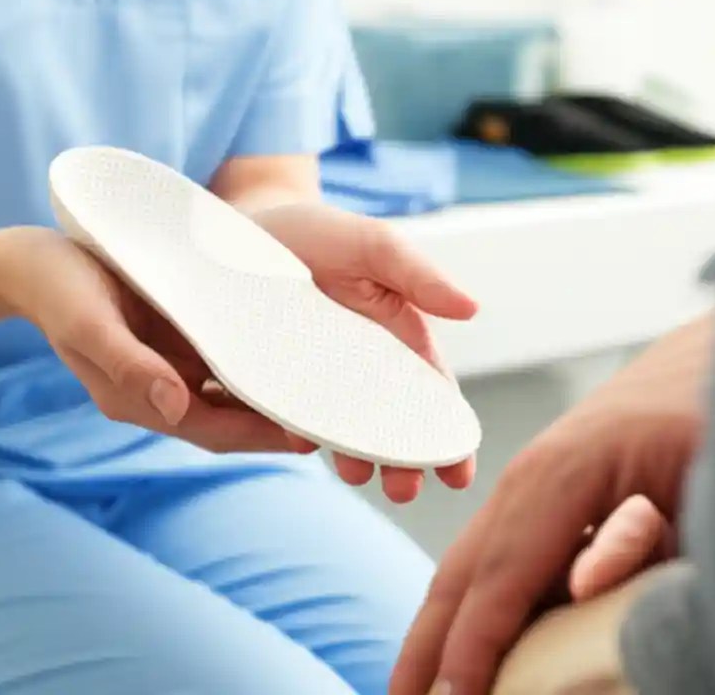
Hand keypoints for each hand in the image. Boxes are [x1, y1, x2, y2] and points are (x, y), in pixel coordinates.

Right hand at [4, 226, 314, 453]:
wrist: (32, 263)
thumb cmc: (58, 288)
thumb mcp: (88, 322)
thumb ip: (128, 365)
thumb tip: (175, 406)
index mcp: (139, 398)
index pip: (212, 429)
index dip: (260, 435)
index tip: (308, 435)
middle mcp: (161, 392)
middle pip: (232, 419)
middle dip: (282, 422)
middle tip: (341, 414)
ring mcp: (169, 369)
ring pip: (234, 393)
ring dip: (276, 392)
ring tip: (331, 384)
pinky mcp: (175, 343)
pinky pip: (226, 359)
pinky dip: (258, 359)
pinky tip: (293, 345)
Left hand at [255, 202, 479, 502]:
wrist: (241, 223)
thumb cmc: (315, 230)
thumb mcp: (370, 244)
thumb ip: (418, 274)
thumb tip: (472, 308)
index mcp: (395, 336)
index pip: (431, 395)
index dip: (447, 436)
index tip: (458, 474)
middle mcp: (357, 364)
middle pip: (388, 423)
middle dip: (401, 461)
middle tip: (403, 491)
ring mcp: (311, 375)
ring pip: (340, 427)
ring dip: (353, 455)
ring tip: (357, 474)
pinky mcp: (266, 378)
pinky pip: (286, 411)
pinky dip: (297, 428)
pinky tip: (301, 439)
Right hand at [391, 313, 714, 694]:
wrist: (711, 362)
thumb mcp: (700, 484)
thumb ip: (641, 540)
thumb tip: (576, 587)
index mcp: (562, 475)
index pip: (501, 578)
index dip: (473, 645)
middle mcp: (528, 476)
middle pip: (460, 570)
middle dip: (425, 642)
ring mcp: (529, 479)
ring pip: (467, 561)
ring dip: (438, 622)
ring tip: (420, 680)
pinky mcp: (541, 489)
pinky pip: (492, 550)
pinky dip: (468, 596)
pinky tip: (468, 629)